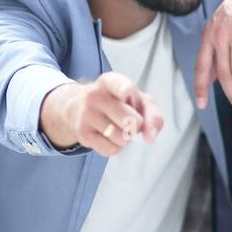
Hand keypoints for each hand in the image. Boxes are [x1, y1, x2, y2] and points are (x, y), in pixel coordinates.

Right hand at [42, 72, 162, 156]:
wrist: (78, 108)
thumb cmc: (116, 103)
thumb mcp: (137, 100)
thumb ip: (152, 115)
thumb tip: (150, 137)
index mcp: (109, 81)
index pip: (118, 84)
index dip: (125, 89)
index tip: (126, 92)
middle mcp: (94, 95)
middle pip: (133, 121)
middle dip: (137, 125)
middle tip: (127, 118)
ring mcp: (86, 115)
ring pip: (123, 138)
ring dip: (126, 138)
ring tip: (115, 126)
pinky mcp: (82, 134)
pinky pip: (112, 150)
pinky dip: (115, 147)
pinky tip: (107, 136)